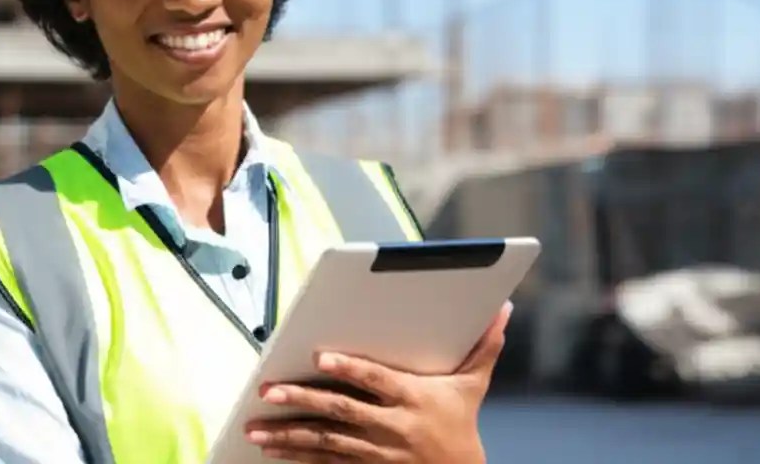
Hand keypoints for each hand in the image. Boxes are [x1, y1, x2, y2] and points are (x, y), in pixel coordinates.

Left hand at [244, 302, 510, 462]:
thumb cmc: (461, 423)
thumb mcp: (473, 386)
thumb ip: (484, 347)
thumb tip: (503, 310)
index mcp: (413, 398)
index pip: (376, 379)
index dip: (349, 368)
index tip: (320, 357)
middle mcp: (392, 426)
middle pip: (341, 410)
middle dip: (302, 400)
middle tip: (268, 391)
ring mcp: (376, 452)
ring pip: (325, 441)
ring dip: (288, 435)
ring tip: (256, 428)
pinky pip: (326, 462)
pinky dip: (297, 456)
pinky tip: (271, 449)